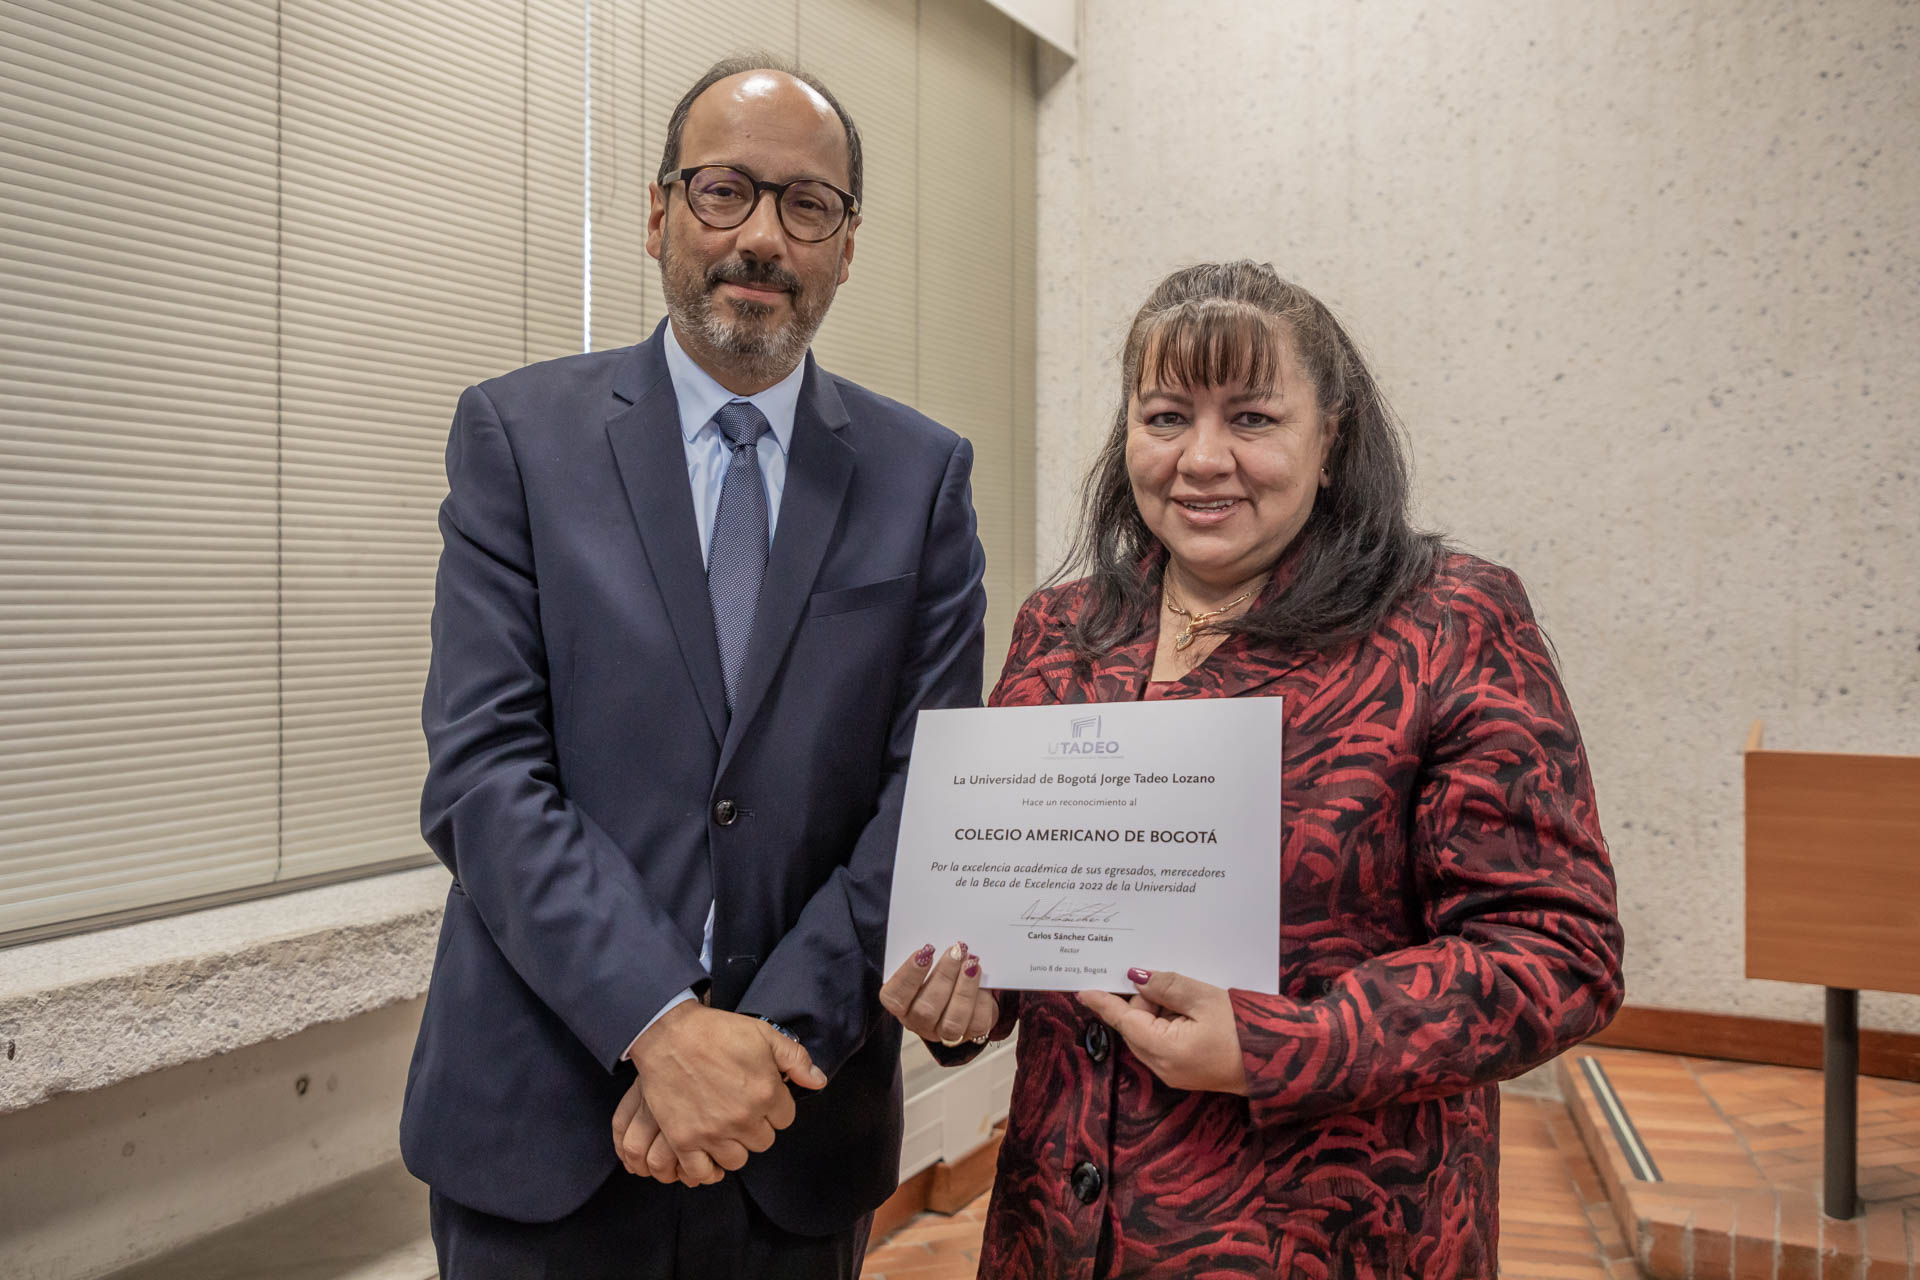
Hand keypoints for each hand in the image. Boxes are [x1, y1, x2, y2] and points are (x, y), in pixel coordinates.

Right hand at [625, 1003, 827, 1185]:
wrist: (669, 1034)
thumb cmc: (717, 1031)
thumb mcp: (764, 1034)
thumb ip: (796, 1059)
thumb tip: (818, 1081)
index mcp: (766, 1093)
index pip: (785, 1119)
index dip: (774, 1107)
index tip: (761, 1097)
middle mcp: (743, 1118)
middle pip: (763, 1142)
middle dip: (756, 1127)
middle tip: (741, 1110)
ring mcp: (712, 1132)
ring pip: (737, 1160)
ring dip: (733, 1146)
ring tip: (724, 1129)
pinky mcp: (684, 1139)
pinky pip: (701, 1171)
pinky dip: (705, 1168)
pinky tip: (707, 1153)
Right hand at [879, 942, 997, 1045]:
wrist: (960, 990)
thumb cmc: (936, 972)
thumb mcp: (926, 962)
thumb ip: (925, 954)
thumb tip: (938, 936)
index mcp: (900, 1004)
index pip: (895, 996)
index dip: (909, 974)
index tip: (926, 951)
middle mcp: (918, 1022)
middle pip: (926, 1009)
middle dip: (944, 976)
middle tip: (956, 950)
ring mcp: (944, 1032)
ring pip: (952, 1021)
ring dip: (964, 988)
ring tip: (972, 963)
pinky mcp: (971, 1033)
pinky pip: (977, 1022)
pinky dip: (982, 999)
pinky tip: (983, 980)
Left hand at [1079, 969, 1248, 1095]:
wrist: (1283, 1063)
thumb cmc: (1246, 1029)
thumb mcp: (1205, 998)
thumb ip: (1167, 986)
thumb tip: (1138, 979)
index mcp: (1163, 1050)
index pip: (1123, 1020)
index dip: (1104, 1003)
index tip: (1083, 990)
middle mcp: (1163, 1067)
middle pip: (1136, 1025)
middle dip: (1146, 1000)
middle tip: (1167, 980)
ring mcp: (1176, 1072)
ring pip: (1151, 1032)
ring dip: (1162, 1010)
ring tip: (1190, 995)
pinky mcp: (1188, 1071)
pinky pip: (1166, 1041)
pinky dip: (1172, 1021)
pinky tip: (1194, 1009)